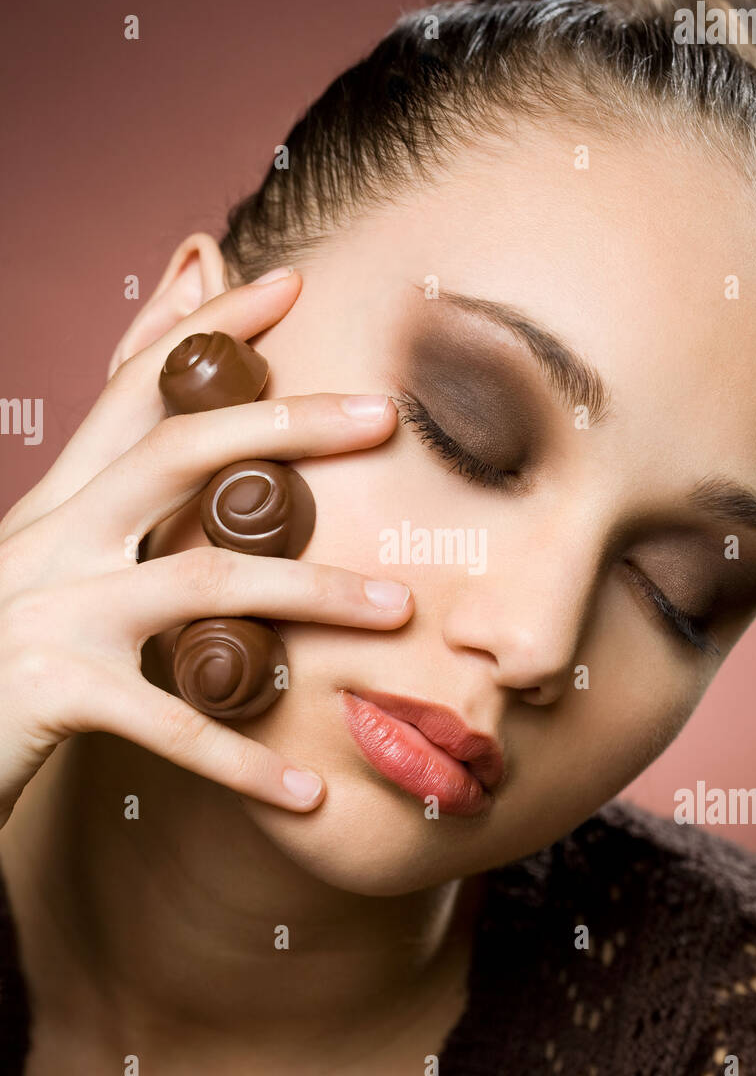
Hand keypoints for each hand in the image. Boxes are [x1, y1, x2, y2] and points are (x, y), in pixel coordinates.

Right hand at [0, 271, 411, 824]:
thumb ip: (116, 524)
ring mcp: (50, 611)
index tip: (286, 283)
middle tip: (383, 416)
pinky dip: (243, 761)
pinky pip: (172, 724)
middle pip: (179, 453)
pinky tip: (308, 792)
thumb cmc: (3, 662)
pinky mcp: (53, 691)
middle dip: (285, 426)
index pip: (136, 394)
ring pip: (201, 581)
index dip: (207, 332)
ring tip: (397, 611)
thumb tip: (202, 492)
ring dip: (311, 594)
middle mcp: (50, 538)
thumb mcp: (52, 573)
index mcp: (58, 504)